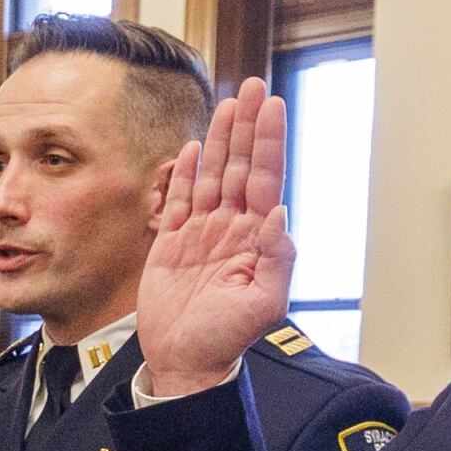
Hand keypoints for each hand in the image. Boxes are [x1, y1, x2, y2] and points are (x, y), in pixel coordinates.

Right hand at [133, 76, 294, 397]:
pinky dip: (185, 173)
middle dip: (247, 127)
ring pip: (212, 175)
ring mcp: (202, 233)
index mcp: (256, 239)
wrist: (186, 362)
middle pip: (241, 166)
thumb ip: (277, 258)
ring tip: (229, 105)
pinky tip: (193, 148)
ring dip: (220, 140)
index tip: (272, 107)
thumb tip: (279, 213)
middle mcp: (231, 228)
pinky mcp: (171, 243)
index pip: (265, 178)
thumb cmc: (226, 339)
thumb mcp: (264, 304)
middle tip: (253, 88)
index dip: (268, 142)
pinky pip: (178, 199)